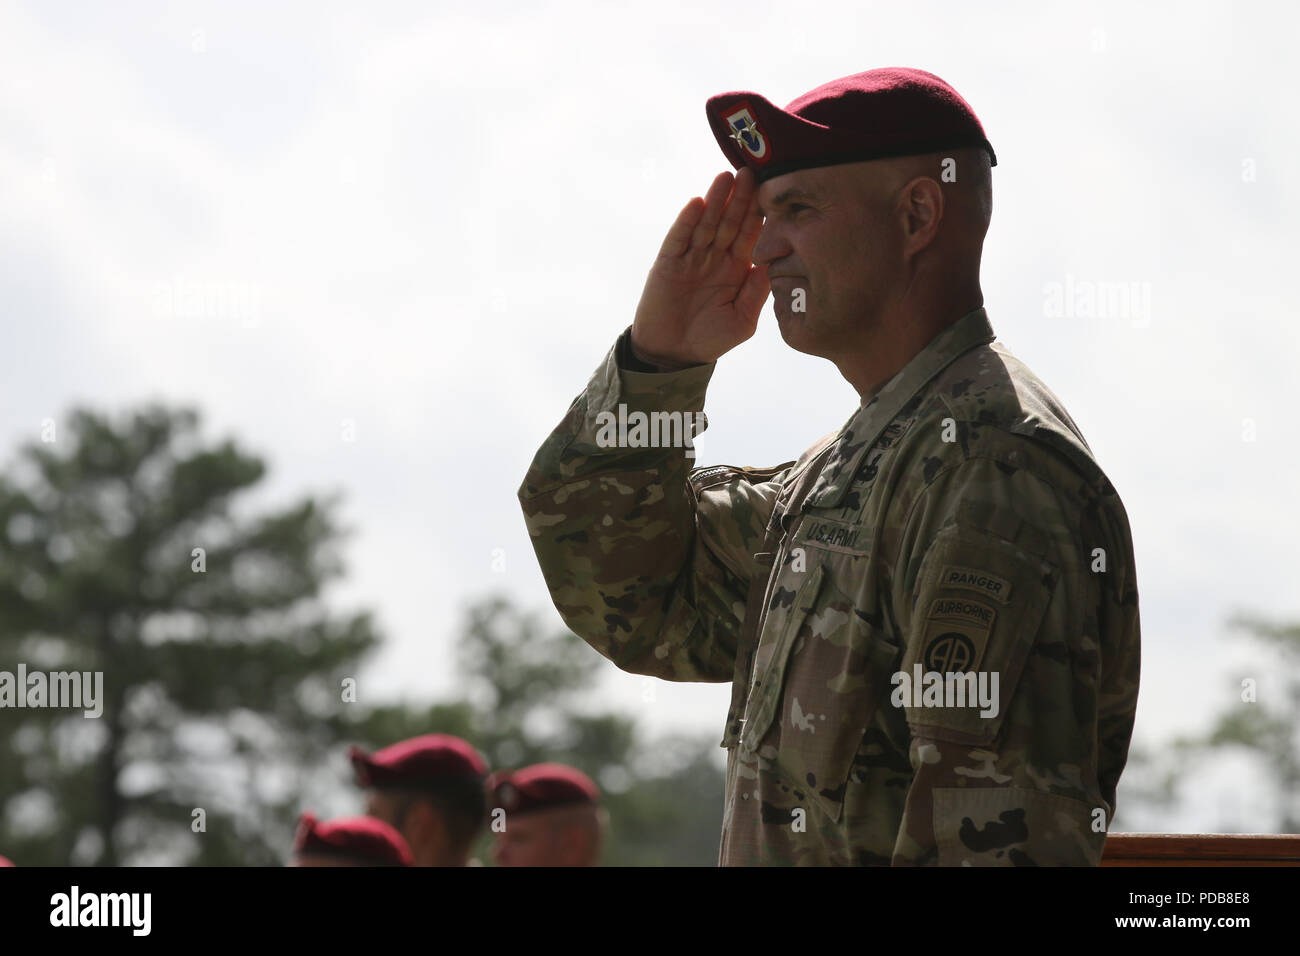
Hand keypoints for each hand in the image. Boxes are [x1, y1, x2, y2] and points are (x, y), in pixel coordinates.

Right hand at [630, 167, 768, 366]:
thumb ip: (756, 293)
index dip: (759, 214)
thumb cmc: (710, 339)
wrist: (673, 354)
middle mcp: (715, 257)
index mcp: (737, 268)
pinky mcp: (668, 263)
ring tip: (726, 177)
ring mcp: (691, 258)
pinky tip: (697, 203)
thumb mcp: (742, 320)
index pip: (750, 234)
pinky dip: (687, 221)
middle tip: (751, 172)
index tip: (772, 191)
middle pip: (730, 221)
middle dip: (740, 198)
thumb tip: (770, 265)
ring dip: (715, 200)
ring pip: (706, 223)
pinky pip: (679, 238)